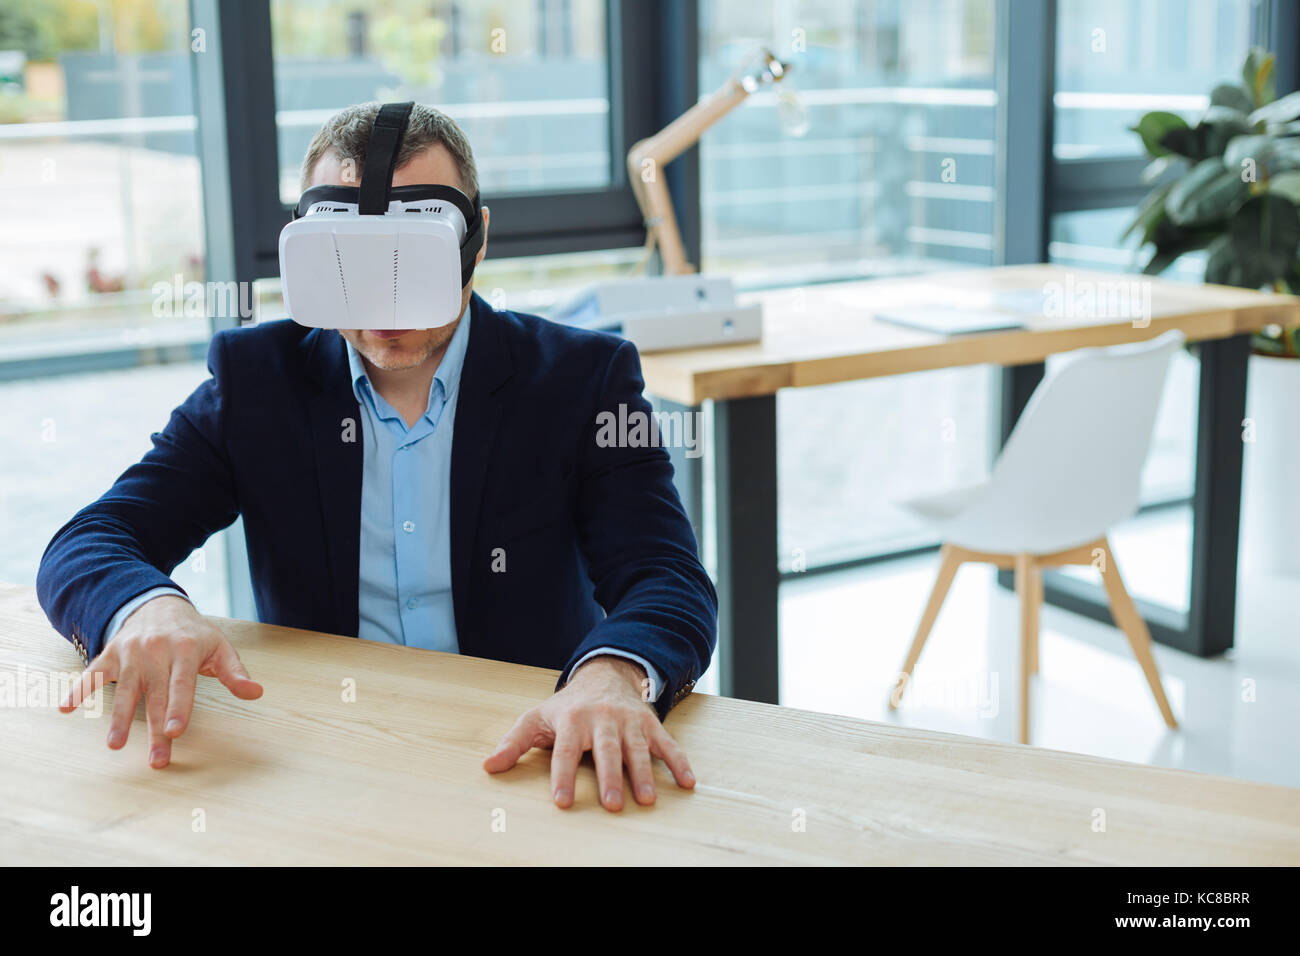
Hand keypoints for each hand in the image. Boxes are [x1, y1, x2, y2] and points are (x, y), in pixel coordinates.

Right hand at [60, 595, 262, 767]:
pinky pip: (92, 674)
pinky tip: (65, 709)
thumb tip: (256, 693)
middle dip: (156, 729)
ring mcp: (130, 653)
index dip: (179, 708)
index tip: (176, 731)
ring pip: (124, 689)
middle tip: (158, 759)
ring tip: (114, 745)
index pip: (182, 684)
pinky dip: (78, 690)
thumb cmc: (194, 634)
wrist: (158, 604)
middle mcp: (156, 651)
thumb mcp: (219, 647)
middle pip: (155, 696)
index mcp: (186, 650)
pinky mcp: (110, 654)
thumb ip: (234, 673)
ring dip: (117, 719)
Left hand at [482, 656, 694, 810]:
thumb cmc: (567, 707)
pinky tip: (688, 782)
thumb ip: (515, 742)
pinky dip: (679, 762)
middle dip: (610, 777)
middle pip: (606, 751)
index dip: (562, 775)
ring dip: (644, 774)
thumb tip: (488, 766)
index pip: (565, 750)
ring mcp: (629, 721)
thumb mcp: (537, 718)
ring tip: (647, 799)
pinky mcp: (650, 724)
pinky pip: (667, 743)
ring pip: (637, 749)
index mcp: (572, 720)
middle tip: (612, 805)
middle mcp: (602, 719)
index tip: (562, 801)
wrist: (605, 676)